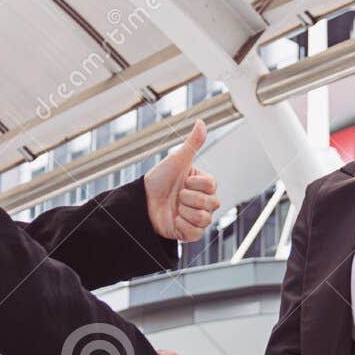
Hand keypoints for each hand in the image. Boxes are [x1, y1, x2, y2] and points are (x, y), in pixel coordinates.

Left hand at [143, 118, 220, 241]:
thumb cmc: (159, 180)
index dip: (195, 184)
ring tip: (175, 208)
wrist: (142, 200)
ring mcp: (198, 217)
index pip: (212, 185)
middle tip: (177, 195)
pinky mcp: (190, 232)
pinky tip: (174, 219)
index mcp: (204, 185)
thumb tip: (201, 122)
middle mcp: (204, 201)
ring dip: (185, 211)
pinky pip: (196, 233)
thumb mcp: (176, 160)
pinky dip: (183, 226)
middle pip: (212, 203)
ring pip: (205, 218)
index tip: (183, 181)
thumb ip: (192, 143)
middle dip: (189, 198)